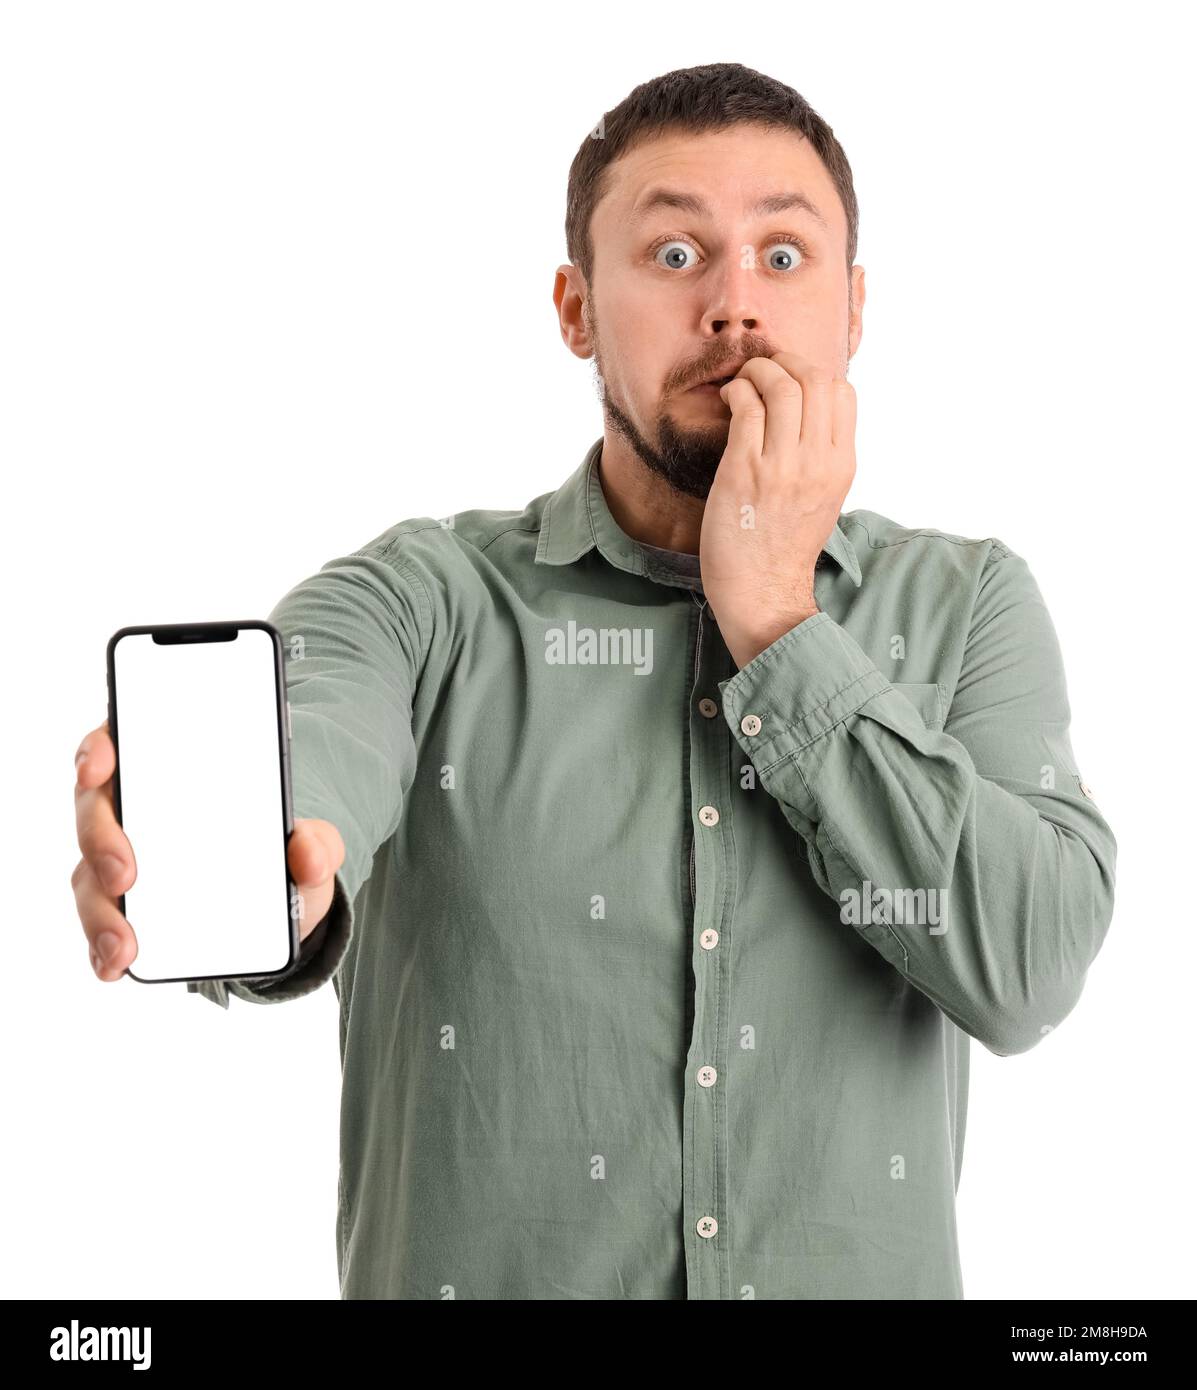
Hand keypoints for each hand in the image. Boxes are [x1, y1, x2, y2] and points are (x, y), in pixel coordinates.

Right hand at [71, 719, 344, 980]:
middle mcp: (134, 812)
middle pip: (95, 813)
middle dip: (102, 842)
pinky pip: (103, 925)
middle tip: (125, 877)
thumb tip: (310, 856)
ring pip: (89, 876)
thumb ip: (318, 843)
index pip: (120, 743)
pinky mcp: (124, 908)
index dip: (99, 751)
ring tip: (125, 946)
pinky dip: (102, 947)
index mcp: (171, 772)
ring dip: (100, 912)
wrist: (282, 905)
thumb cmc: (281, 852)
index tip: (99, 769)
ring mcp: (122, 860)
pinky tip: (115, 965)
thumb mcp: (311, 843)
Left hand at [699, 351, 856, 668]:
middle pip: (813, 379)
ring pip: (780, 386)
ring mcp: (782, 466)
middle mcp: (818, 461)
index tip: (789, 377)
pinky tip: (730, 401)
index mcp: (842, 465)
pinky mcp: (745, 471)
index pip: (843, 392)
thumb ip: (822, 454)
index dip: (814, 372)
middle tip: (762, 370)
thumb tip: (806, 411)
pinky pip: (746, 408)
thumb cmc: (785, 546)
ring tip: (742, 383)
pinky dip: (737, 392)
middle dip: (784, 362)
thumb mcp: (823, 496)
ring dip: (756, 372)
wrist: (763, 592)